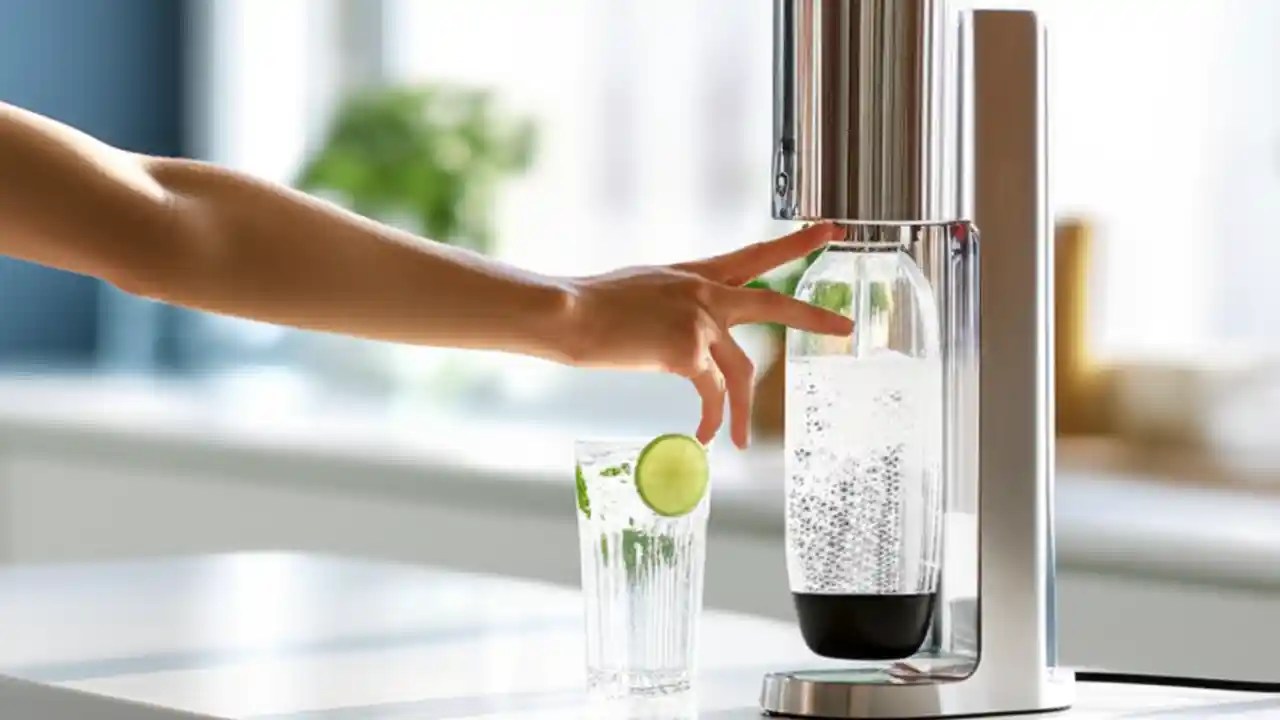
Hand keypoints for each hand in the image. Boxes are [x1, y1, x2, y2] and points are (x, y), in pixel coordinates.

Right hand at [566, 223, 850, 447]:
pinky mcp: (687, 349)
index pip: (754, 255)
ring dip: (744, 411)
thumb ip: (675, 304)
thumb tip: (687, 338)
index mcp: (695, 273)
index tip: (830, 230)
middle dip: (812, 317)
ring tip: (744, 440)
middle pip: (772, 302)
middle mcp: (704, 291)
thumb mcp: (643, 290)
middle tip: (846, 328)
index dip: (796, 242)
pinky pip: (712, 393)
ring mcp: (699, 318)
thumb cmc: (591, 306)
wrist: (568, 313)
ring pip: (741, 369)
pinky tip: (704, 436)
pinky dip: (711, 419)